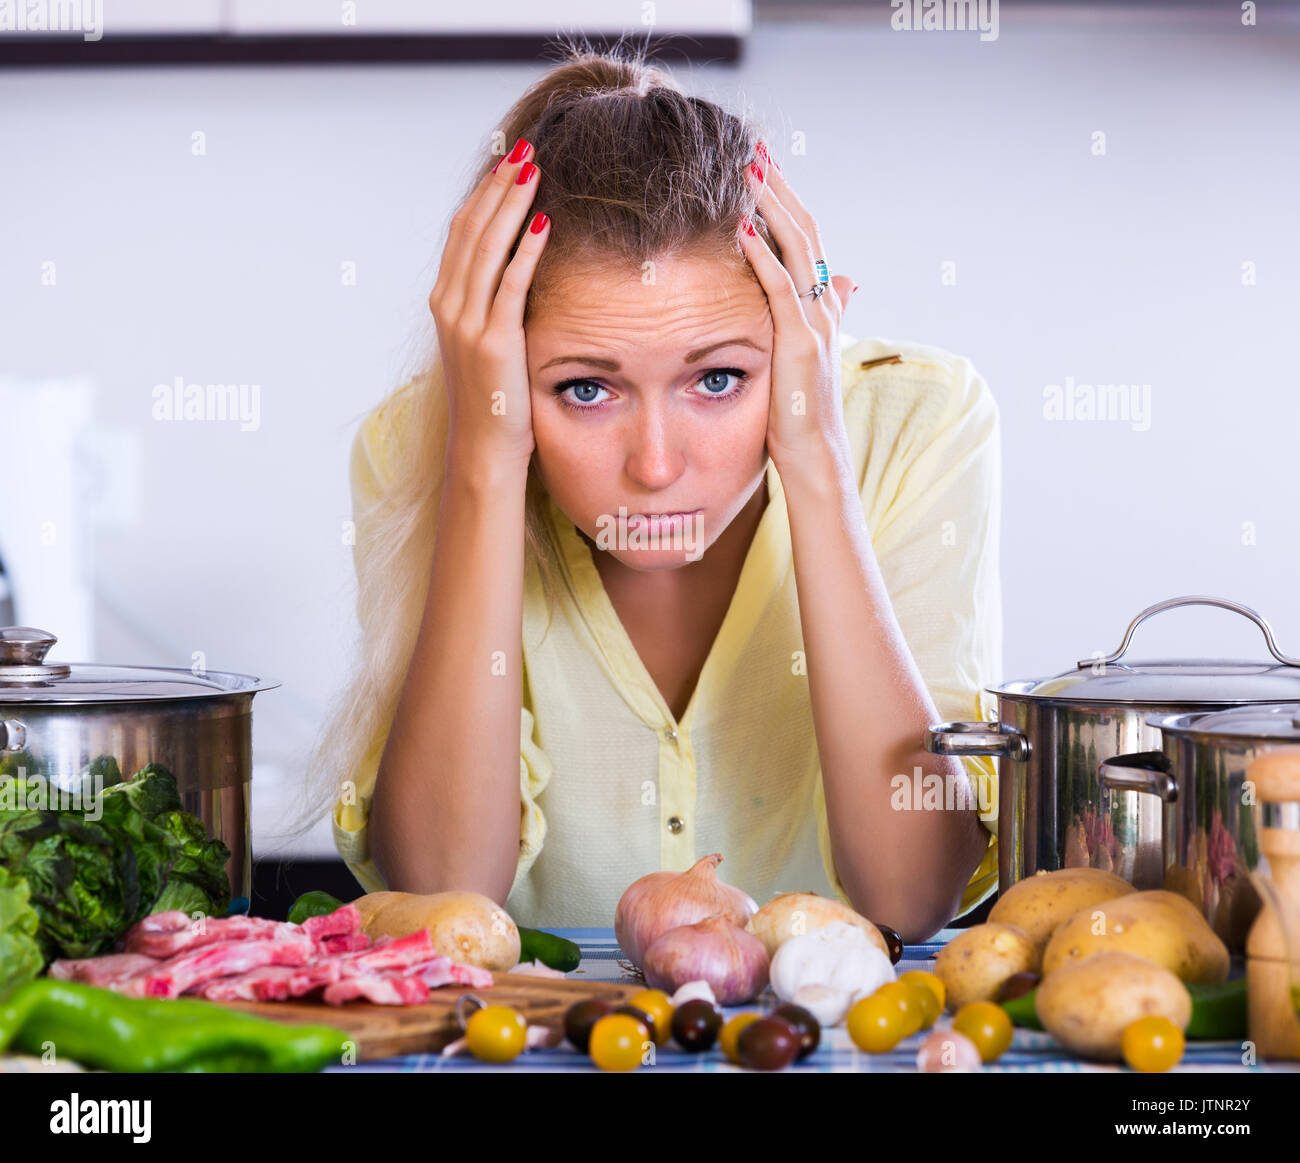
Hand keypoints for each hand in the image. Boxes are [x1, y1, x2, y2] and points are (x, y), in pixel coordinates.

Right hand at [428, 138, 549, 468]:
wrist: (483, 453)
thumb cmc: (494, 403)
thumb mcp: (486, 347)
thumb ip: (493, 309)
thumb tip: (519, 274)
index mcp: (445, 304)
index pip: (463, 234)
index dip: (485, 195)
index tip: (508, 165)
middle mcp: (449, 307)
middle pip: (472, 230)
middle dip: (499, 186)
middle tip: (524, 150)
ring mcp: (467, 324)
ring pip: (487, 248)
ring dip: (511, 205)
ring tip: (534, 170)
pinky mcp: (493, 343)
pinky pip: (510, 285)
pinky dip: (526, 251)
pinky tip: (545, 223)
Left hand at [737, 145, 857, 474]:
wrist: (815, 457)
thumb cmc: (800, 414)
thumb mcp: (806, 356)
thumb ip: (823, 315)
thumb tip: (847, 283)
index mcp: (821, 307)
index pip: (805, 240)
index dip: (786, 202)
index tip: (763, 168)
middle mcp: (823, 306)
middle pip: (804, 231)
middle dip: (779, 188)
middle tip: (755, 148)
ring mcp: (814, 322)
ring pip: (797, 248)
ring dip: (772, 206)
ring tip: (749, 169)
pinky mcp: (799, 342)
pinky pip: (780, 288)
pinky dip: (763, 254)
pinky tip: (743, 227)